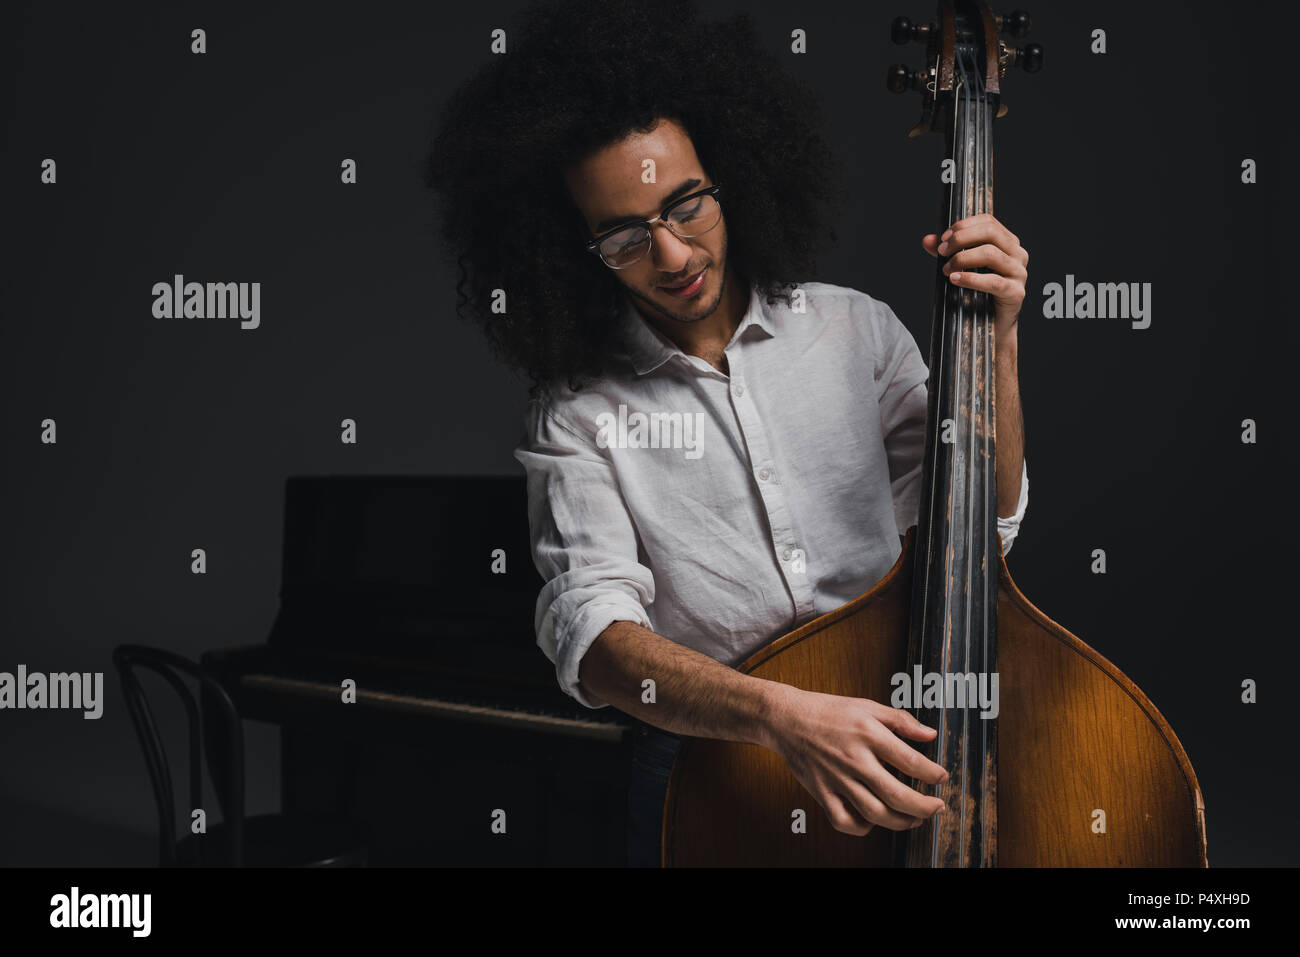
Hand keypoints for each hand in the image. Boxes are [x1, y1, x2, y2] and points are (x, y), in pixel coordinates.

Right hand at [762, 684, 947, 835]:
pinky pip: (844, 821)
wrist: (787, 719)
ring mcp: (837, 779)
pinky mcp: (822, 793)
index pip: (912, 762)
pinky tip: (874, 820)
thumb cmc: (828, 711)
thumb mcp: (867, 706)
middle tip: (937, 808)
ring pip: (875, 814)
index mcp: (869, 735)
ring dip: (901, 822)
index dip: (933, 774)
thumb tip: (930, 734)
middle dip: (925, 807)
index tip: (942, 778)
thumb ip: (900, 720)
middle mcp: (855, 760)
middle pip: (897, 795)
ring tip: (914, 819)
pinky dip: (863, 827)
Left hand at [922, 213, 1028, 337]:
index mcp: (1007, 242)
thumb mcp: (962, 267)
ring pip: (990, 254)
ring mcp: (1019, 272)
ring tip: (946, 270)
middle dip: (961, 239)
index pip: (988, 221)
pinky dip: (971, 278)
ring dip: (962, 259)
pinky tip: (955, 279)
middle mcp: (1017, 253)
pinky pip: (993, 281)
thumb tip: (927, 240)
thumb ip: (948, 252)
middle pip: (990, 232)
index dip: (963, 226)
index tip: (943, 239)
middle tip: (942, 251)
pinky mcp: (1016, 292)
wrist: (993, 324)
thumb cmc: (978, 292)